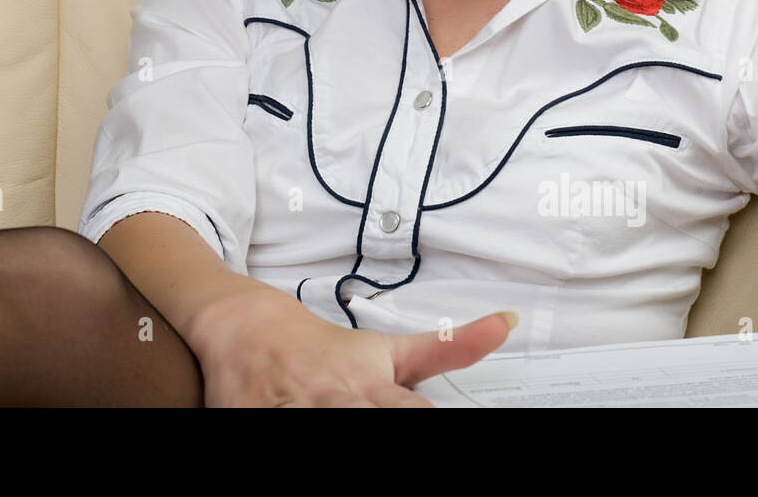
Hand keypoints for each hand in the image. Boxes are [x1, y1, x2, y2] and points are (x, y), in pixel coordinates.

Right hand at [182, 286, 516, 406]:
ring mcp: (291, 410)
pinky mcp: (251, 418)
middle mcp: (333, 401)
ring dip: (331, 429)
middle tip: (376, 418)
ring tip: (341, 420)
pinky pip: (267, 433)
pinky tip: (287, 430)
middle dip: (368, 422)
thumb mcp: (388, 348)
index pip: (406, 413)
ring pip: (313, 427)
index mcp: (369, 386)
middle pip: (358, 420)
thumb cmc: (326, 347)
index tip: (435, 422)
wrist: (249, 327)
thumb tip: (508, 323)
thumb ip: (449, 348)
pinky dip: (276, 431)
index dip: (420, 420)